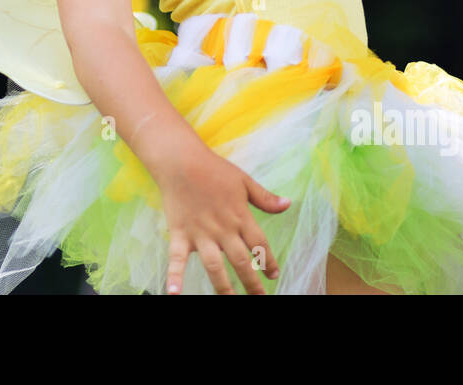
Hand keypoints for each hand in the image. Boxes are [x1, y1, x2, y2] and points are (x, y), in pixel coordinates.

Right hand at [154, 145, 289, 293]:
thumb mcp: (244, 181)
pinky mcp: (180, 234)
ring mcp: (200, 234)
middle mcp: (223, 229)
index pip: (259, 245)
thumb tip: (288, 204)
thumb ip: (265, 198)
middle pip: (241, 261)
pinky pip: (176, 258)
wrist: (181, 161)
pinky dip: (174, 275)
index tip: (274, 275)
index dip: (269, 262)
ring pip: (214, 266)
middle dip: (252, 283)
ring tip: (231, 302)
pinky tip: (174, 293)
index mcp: (240, 217)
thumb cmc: (214, 169)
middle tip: (260, 298)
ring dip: (223, 287)